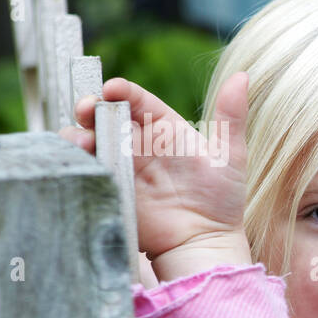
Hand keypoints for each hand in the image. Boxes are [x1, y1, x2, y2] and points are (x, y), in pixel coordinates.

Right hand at [58, 73, 251, 260]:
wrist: (204, 243)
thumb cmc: (222, 200)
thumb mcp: (229, 155)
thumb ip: (231, 117)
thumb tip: (243, 74)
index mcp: (164, 129)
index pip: (136, 100)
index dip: (121, 90)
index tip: (111, 88)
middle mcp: (138, 144)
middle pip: (104, 115)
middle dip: (90, 107)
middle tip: (87, 111)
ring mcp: (120, 167)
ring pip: (87, 139)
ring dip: (78, 135)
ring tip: (85, 144)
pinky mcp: (108, 189)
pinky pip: (82, 170)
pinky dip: (74, 161)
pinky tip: (79, 162)